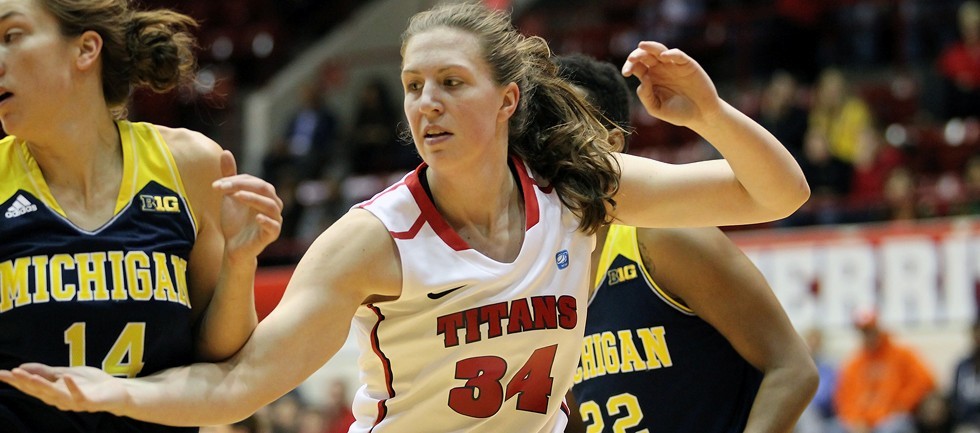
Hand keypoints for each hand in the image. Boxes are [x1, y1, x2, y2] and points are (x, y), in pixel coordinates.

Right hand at [0, 363, 125, 413]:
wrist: (115, 392)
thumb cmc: (89, 383)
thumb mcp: (64, 374)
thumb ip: (45, 372)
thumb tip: (21, 368)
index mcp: (52, 392)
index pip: (31, 386)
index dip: (15, 381)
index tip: (0, 374)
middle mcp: (59, 400)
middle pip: (39, 392)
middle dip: (24, 383)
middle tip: (10, 374)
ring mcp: (74, 402)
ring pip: (55, 395)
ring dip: (42, 386)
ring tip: (30, 377)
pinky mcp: (89, 402)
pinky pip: (79, 396)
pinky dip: (73, 387)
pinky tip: (66, 377)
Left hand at [211, 151, 283, 261]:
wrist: (234, 246)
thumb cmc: (235, 220)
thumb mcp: (229, 197)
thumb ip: (229, 177)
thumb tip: (226, 152)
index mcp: (264, 194)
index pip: (252, 181)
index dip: (235, 181)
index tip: (216, 186)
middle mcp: (273, 204)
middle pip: (264, 189)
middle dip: (243, 186)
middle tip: (223, 188)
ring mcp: (275, 219)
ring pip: (270, 205)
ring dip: (254, 199)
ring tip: (237, 197)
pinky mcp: (273, 234)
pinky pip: (274, 226)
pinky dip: (267, 221)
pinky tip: (257, 217)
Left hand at [621, 41, 721, 127]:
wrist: (701, 115)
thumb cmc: (678, 113)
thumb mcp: (656, 108)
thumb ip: (646, 96)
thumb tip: (642, 79)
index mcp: (650, 78)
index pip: (636, 66)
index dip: (629, 66)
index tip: (626, 73)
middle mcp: (660, 69)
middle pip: (645, 55)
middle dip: (636, 55)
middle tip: (631, 59)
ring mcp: (673, 65)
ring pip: (659, 50)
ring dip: (650, 47)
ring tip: (641, 46)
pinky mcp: (687, 64)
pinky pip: (678, 55)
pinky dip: (671, 53)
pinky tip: (663, 56)